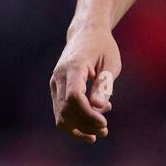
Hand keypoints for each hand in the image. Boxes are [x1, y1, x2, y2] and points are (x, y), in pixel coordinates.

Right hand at [50, 27, 120, 143]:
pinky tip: (89, 132)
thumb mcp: (111, 62)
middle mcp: (59, 76)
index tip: (104, 123)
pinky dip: (73, 125)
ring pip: (60, 116)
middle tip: (105, 128)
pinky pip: (60, 113)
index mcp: (74, 66)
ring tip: (101, 132)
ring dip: (79, 128)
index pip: (73, 97)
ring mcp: (55, 84)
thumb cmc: (103, 46)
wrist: (86, 33)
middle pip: (66, 109)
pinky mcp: (56, 90)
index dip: (87, 114)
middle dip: (86, 123)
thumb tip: (98, 106)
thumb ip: (104, 84)